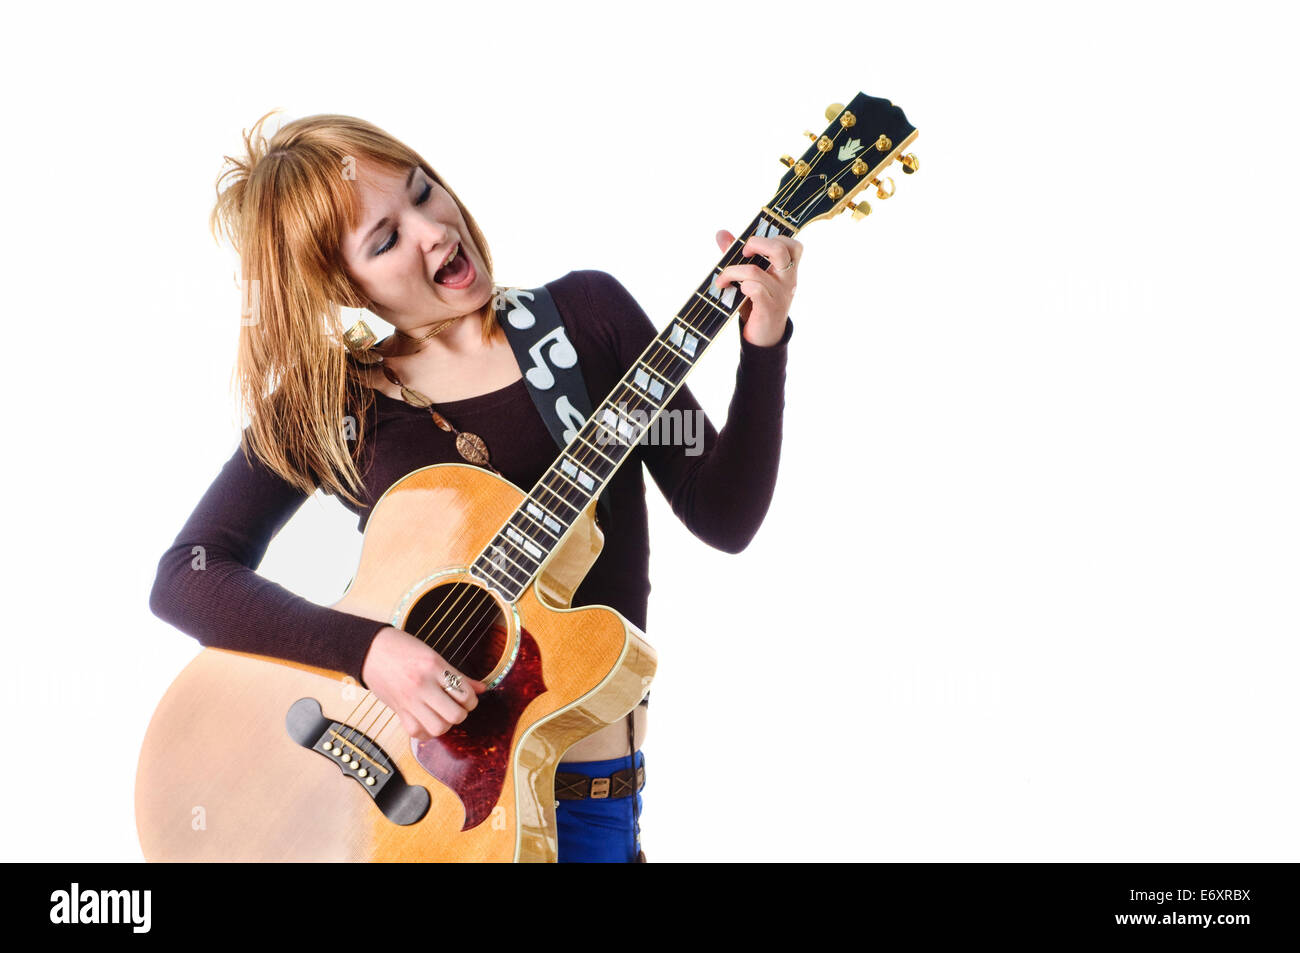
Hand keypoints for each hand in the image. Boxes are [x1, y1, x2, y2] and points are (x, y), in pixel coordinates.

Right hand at [360, 625, 486, 740]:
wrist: (370, 650)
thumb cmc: (403, 648)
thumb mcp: (434, 655)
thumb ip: (458, 675)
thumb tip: (481, 688)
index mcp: (434, 666)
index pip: (465, 693)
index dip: (472, 700)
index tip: (467, 698)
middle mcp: (422, 684)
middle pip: (455, 715)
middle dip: (461, 714)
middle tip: (457, 706)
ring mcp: (409, 700)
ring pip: (438, 728)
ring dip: (445, 724)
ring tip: (442, 714)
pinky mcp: (398, 710)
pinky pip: (417, 733)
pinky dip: (426, 731)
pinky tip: (427, 720)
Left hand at [714, 229, 801, 346]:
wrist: (765, 337)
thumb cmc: (757, 303)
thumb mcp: (751, 277)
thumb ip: (737, 254)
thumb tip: (721, 233)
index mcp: (787, 270)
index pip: (793, 245)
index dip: (774, 239)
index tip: (753, 247)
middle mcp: (788, 280)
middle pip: (779, 249)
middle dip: (754, 244)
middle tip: (742, 253)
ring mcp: (779, 295)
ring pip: (755, 271)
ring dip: (731, 271)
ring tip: (722, 280)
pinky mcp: (768, 309)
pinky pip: (755, 290)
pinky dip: (741, 286)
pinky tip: (735, 291)